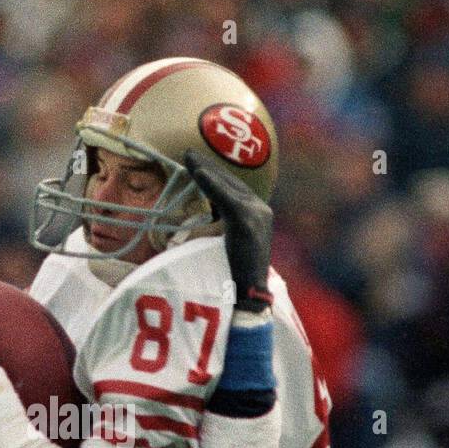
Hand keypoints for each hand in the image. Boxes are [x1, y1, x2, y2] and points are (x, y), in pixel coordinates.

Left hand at [182, 150, 272, 312]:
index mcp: (258, 213)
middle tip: (187, 153)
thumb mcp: (229, 242)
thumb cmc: (234, 273)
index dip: (214, 174)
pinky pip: (225, 199)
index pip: (234, 187)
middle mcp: (261, 210)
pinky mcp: (247, 222)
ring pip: (227, 187)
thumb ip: (222, 225)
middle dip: (207, 166)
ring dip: (205, 170)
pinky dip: (211, 185)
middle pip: (230, 182)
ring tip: (187, 158)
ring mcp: (257, 214)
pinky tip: (197, 173)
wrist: (249, 294)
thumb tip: (203, 215)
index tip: (196, 162)